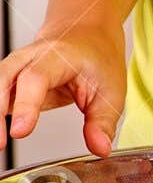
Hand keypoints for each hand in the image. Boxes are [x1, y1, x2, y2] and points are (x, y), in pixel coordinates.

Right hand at [0, 27, 125, 155]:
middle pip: (3, 78)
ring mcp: (15, 65)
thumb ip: (103, 121)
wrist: (86, 34)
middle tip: (0, 143)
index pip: (35, 79)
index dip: (25, 106)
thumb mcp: (111, 90)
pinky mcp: (9, 78)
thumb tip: (100, 149)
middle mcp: (30, 57)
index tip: (19, 131)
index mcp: (58, 56)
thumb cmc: (97, 59)